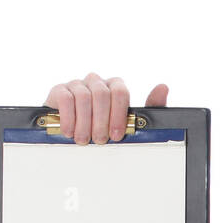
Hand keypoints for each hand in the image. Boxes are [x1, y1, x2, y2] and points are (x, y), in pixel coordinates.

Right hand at [43, 74, 168, 143]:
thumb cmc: (103, 129)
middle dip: (101, 122)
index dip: (118, 114)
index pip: (120, 91)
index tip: (116, 135)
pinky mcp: (59, 90)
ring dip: (84, 123)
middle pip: (102, 94)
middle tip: (100, 140)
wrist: (73, 135)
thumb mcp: (128, 124)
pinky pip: (65, 98)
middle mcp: (96, 82)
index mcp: (114, 87)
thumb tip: (163, 87)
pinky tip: (69, 131)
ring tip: (84, 140)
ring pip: (84, 97)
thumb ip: (149, 108)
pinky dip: (68, 117)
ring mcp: (77, 84)